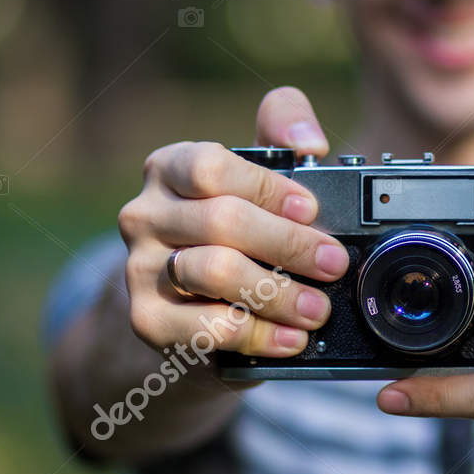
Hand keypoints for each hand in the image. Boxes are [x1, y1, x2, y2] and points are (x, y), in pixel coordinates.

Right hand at [116, 87, 350, 361]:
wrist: (184, 302)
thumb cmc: (231, 228)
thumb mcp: (254, 174)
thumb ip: (282, 134)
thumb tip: (310, 140)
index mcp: (169, 169)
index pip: (211, 167)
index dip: (267, 187)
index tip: (311, 209)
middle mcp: (145, 215)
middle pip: (220, 221)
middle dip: (288, 243)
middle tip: (333, 263)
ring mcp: (140, 269)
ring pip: (213, 272)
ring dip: (278, 292)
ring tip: (317, 308)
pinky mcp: (148, 320)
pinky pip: (207, 327)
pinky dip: (259, 334)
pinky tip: (291, 338)